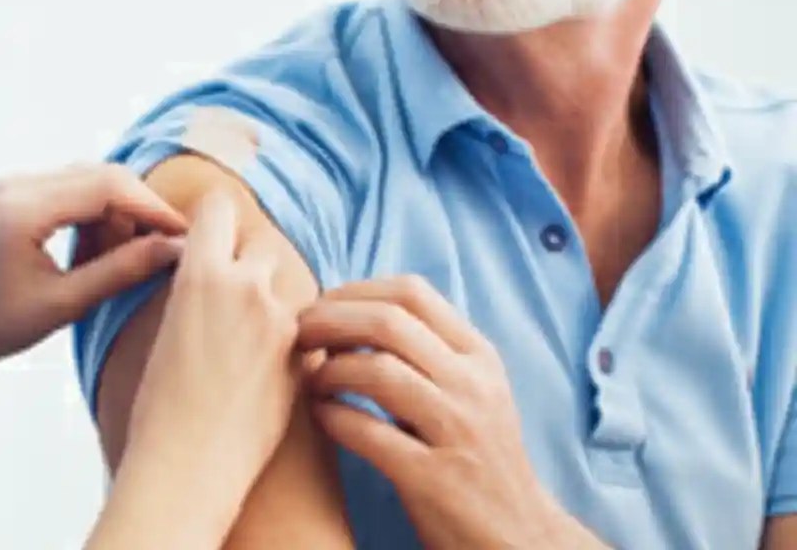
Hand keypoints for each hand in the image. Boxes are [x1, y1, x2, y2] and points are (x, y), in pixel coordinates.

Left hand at [0, 164, 187, 381]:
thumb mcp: (64, 304)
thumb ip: (122, 271)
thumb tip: (175, 249)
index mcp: (24, 209)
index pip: (108, 186)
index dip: (153, 207)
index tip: (185, 234)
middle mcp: (18, 185)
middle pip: (102, 176)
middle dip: (141, 208)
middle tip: (168, 246)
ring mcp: (15, 186)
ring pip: (90, 180)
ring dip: (119, 212)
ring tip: (134, 256)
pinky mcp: (17, 195)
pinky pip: (72, 190)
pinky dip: (97, 214)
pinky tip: (105, 250)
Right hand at [109, 193, 301, 543]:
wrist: (185, 468)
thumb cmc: (156, 409)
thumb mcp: (162, 329)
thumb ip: (194, 289)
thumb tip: (205, 269)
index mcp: (198, 274)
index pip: (218, 207)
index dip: (214, 220)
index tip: (210, 237)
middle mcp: (245, 288)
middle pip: (262, 241)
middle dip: (250, 260)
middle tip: (234, 293)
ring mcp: (282, 323)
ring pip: (289, 285)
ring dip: (275, 299)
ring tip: (249, 338)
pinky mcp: (305, 358)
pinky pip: (307, 327)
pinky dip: (294, 339)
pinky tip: (268, 369)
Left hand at [298, 276, 599, 549]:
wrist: (518, 534)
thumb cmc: (474, 455)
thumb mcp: (467, 391)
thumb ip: (423, 351)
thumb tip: (345, 313)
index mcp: (479, 356)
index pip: (411, 292)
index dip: (353, 291)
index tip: (322, 307)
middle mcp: (473, 385)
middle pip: (388, 322)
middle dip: (329, 320)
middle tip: (299, 336)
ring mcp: (457, 431)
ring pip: (379, 372)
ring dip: (329, 370)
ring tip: (311, 382)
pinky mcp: (434, 479)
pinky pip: (369, 433)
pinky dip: (333, 418)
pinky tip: (321, 416)